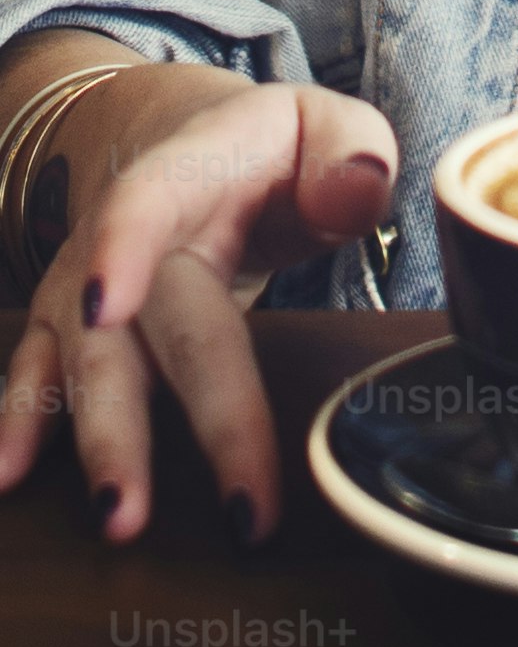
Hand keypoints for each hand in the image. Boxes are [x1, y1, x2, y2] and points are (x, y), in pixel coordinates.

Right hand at [0, 77, 396, 543]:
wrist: (199, 142)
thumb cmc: (281, 150)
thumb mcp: (333, 128)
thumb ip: (354, 156)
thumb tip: (354, 192)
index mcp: (191, 170)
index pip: (148, 201)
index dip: (122, 248)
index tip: (105, 307)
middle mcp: (122, 232)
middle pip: (133, 327)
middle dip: (134, 420)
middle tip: (139, 507)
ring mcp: (85, 282)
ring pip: (86, 366)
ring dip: (97, 445)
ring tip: (115, 518)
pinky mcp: (68, 324)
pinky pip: (37, 375)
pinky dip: (22, 423)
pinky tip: (11, 477)